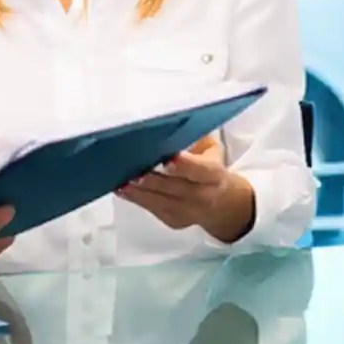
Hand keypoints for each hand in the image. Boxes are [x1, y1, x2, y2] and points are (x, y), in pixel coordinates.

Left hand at [116, 135, 255, 241]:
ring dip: (140, 193)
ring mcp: (189, 211)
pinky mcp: (175, 220)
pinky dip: (137, 200)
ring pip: (163, 203)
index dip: (185, 165)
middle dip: (155, 181)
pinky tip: (123, 191)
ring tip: (123, 183)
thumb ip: (194, 138)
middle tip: (136, 173)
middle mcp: (204, 195)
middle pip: (177, 189)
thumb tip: (174, 123)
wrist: (221, 201)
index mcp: (213, 173)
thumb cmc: (209, 167)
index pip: (200, 170)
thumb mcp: (209, 149)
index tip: (169, 159)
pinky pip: (154, 210)